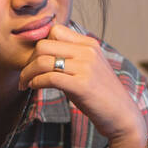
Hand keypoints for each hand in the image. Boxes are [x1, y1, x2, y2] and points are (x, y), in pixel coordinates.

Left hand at [19, 23, 146, 147]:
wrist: (122, 116)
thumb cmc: (100, 95)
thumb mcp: (87, 69)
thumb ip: (70, 58)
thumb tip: (42, 55)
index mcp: (89, 44)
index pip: (55, 31)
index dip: (39, 46)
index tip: (34, 61)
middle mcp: (88, 52)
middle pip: (44, 44)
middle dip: (29, 61)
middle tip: (25, 75)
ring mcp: (86, 67)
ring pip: (43, 61)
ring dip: (27, 73)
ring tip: (25, 84)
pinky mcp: (82, 85)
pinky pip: (49, 78)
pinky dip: (35, 82)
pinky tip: (34, 88)